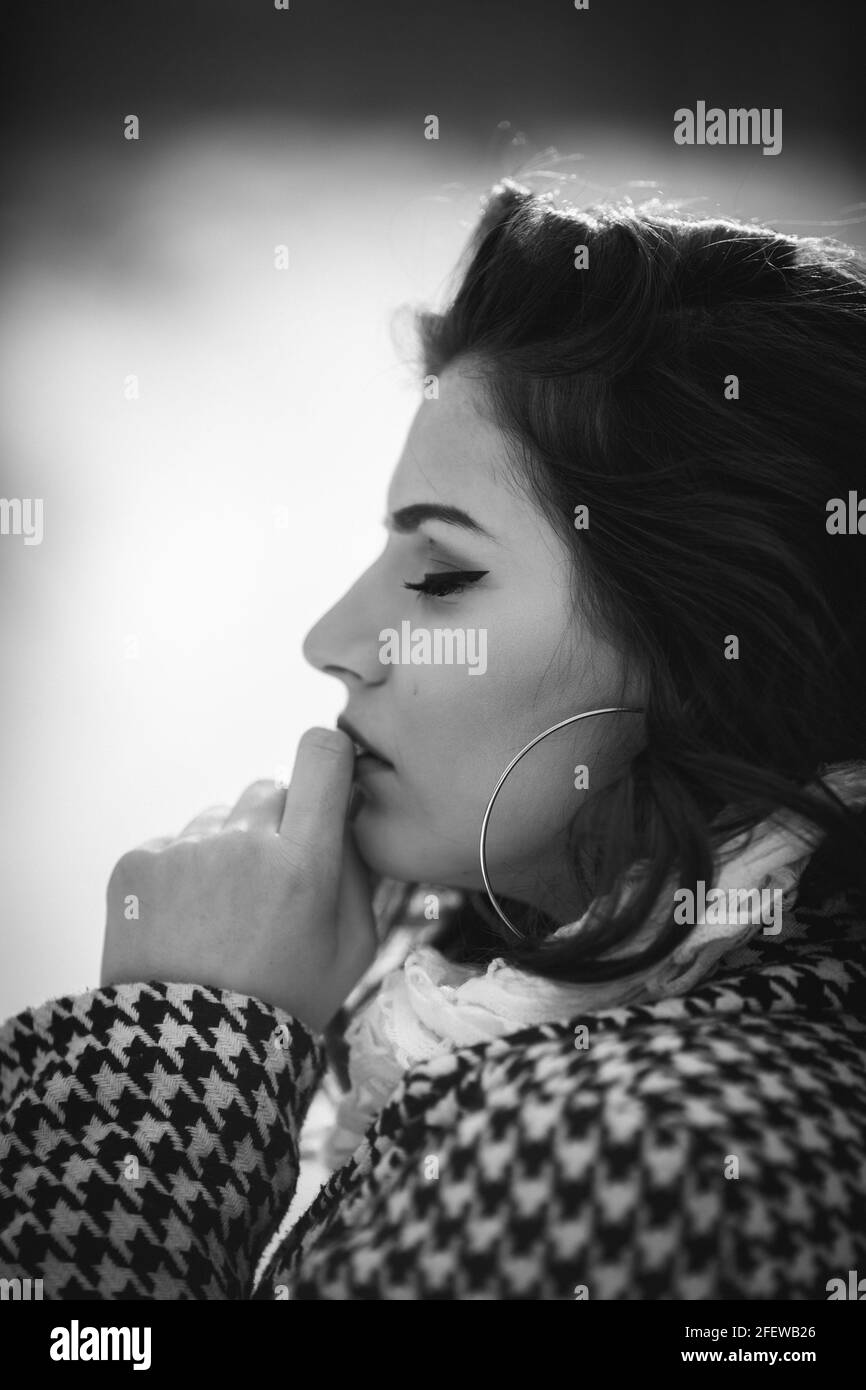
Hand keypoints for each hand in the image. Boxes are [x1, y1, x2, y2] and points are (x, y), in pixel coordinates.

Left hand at [100, 728, 378, 1032]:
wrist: (187, 1054)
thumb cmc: (284, 1000)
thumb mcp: (353, 947)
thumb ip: (361, 870)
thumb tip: (350, 808)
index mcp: (304, 862)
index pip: (322, 754)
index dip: (329, 757)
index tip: (329, 781)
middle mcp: (242, 843)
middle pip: (269, 788)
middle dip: (277, 824)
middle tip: (272, 885)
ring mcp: (184, 850)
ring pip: (219, 820)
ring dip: (226, 851)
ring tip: (222, 918)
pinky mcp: (137, 864)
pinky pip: (172, 845)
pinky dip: (181, 875)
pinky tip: (185, 925)